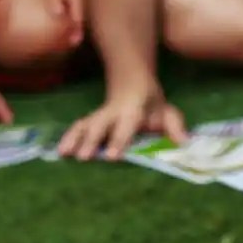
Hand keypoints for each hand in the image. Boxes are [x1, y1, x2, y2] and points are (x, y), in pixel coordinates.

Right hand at [58, 83, 186, 160]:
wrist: (132, 83)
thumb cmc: (151, 104)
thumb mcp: (167, 112)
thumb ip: (175, 126)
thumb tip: (184, 143)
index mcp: (134, 110)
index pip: (126, 125)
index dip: (119, 140)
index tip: (113, 157)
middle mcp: (113, 112)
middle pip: (100, 125)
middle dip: (91, 141)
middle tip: (83, 158)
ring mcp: (99, 115)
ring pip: (84, 124)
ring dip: (73, 138)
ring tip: (63, 154)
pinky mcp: (90, 119)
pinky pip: (77, 127)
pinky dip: (68, 138)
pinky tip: (59, 152)